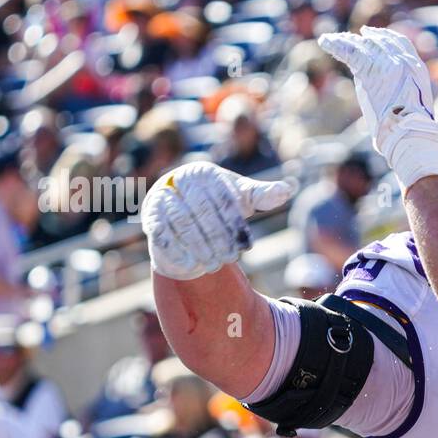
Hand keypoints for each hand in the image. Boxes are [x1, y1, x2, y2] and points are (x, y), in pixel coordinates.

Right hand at [141, 161, 295, 280]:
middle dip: (218, 237)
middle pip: (202, 210)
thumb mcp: (242, 200)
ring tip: (215, 264)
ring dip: (200, 246)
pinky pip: (161, 233)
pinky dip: (177, 250)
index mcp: (204, 172)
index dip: (236, 224)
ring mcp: (162, 197)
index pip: (222, 198)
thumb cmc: (218, 206)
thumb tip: (287, 190)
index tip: (247, 245)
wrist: (186, 217)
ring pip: (183, 223)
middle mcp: (179, 179)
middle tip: (231, 258)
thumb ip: (263, 195)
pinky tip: (192, 265)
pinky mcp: (150, 216)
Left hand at [318, 26, 437, 191]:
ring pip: (364, 46)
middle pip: (381, 42)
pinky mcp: (369, 72)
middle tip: (359, 36)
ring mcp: (385, 64)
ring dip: (348, 41)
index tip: (377, 36)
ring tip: (334, 39)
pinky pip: (349, 52)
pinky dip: (336, 45)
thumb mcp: (419, 104)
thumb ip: (408, 93)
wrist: (409, 131)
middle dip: (369, 38)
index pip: (400, 43)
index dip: (387, 37)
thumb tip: (398, 100)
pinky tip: (326, 42)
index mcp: (416, 67)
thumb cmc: (414, 127)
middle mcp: (402, 60)